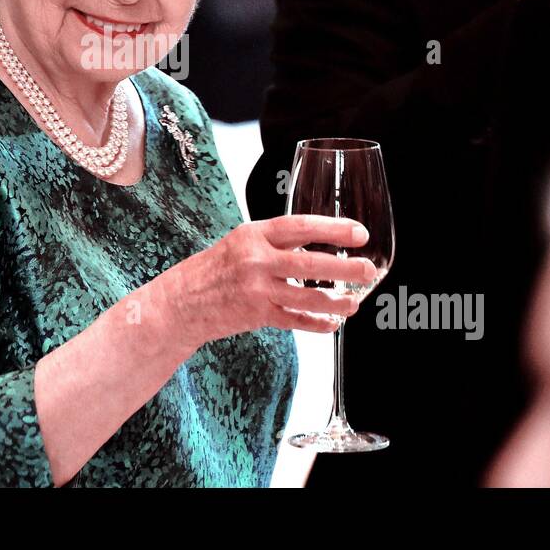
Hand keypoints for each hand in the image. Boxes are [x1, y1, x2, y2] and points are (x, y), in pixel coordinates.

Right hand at [161, 215, 377, 350]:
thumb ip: (275, 241)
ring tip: (355, 301)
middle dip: (344, 267)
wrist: (182, 301)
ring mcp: (256, 289)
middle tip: (368, 269)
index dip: (334, 229)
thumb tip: (317, 242)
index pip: (301, 226)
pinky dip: (317, 324)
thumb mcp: (241, 242)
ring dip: (336, 300)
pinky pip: (295, 321)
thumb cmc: (215, 269)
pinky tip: (332, 323)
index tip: (359, 233)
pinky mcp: (256, 315)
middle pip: (310, 264)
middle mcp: (256, 260)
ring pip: (307, 297)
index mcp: (254, 234)